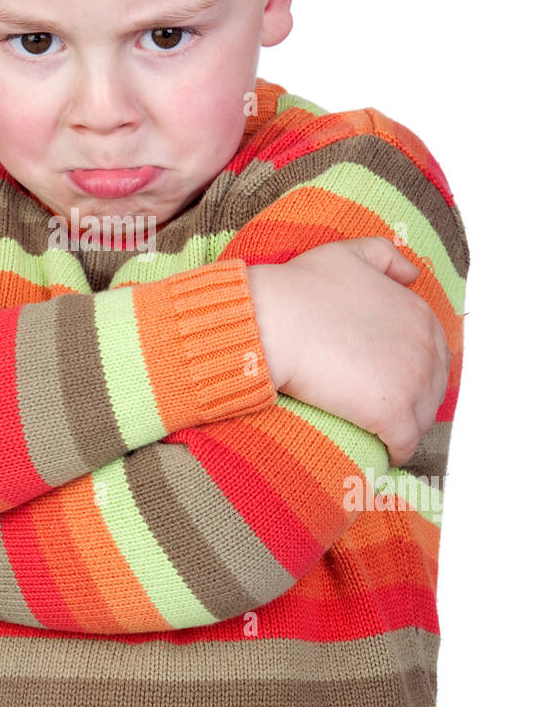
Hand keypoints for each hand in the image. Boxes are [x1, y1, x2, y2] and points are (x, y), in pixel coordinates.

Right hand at [247, 237, 450, 466]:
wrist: (273, 322)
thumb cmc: (301, 288)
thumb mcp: (348, 253)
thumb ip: (386, 256)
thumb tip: (412, 275)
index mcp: (420, 313)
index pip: (434, 352)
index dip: (413, 368)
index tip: (392, 379)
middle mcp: (425, 349)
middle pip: (432, 388)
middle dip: (414, 400)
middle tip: (385, 411)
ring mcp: (412, 383)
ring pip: (422, 418)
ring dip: (406, 427)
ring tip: (382, 433)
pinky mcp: (392, 415)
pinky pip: (405, 443)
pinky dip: (397, 451)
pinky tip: (383, 453)